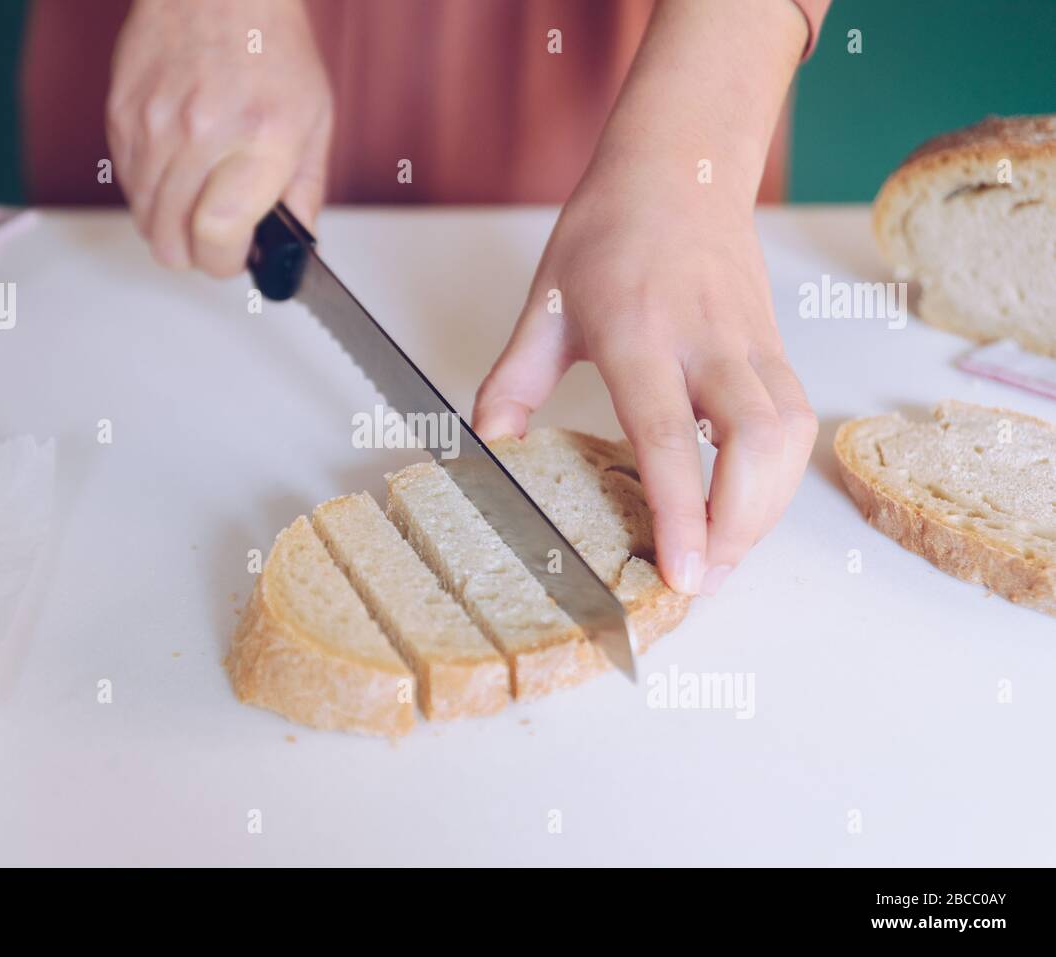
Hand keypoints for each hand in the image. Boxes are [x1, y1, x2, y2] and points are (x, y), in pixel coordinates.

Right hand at [107, 0, 332, 274]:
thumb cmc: (271, 50)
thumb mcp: (313, 124)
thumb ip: (304, 194)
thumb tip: (291, 248)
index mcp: (258, 139)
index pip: (216, 236)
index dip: (224, 262)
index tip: (235, 257)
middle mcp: (200, 134)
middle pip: (171, 240)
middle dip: (196, 254)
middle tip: (216, 237)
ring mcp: (153, 125)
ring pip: (144, 220)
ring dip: (170, 227)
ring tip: (197, 202)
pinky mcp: (121, 116)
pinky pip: (127, 186)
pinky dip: (150, 194)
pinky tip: (176, 173)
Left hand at [472, 169, 816, 596]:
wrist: (680, 165)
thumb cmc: (610, 230)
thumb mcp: (546, 303)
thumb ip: (513, 380)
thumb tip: (487, 447)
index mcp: (639, 332)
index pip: (666, 437)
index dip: (679, 512)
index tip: (682, 573)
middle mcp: (706, 341)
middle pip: (754, 446)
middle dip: (739, 527)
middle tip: (704, 581)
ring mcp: (751, 342)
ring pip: (791, 438)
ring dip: (768, 509)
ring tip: (724, 556)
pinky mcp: (776, 346)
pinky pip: (798, 421)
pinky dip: (782, 476)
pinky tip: (749, 504)